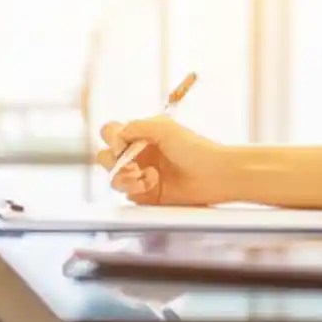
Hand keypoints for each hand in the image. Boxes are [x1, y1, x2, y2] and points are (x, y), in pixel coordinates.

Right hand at [95, 116, 225, 204]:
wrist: (215, 174)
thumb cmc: (194, 148)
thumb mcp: (164, 128)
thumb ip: (136, 127)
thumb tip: (117, 139)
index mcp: (141, 136)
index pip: (111, 133)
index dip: (111, 139)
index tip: (122, 146)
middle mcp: (138, 155)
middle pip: (106, 157)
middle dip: (113, 162)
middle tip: (130, 165)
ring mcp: (141, 175)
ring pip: (114, 178)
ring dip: (124, 177)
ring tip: (144, 176)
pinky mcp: (147, 195)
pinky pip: (128, 195)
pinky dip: (136, 189)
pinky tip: (152, 184)